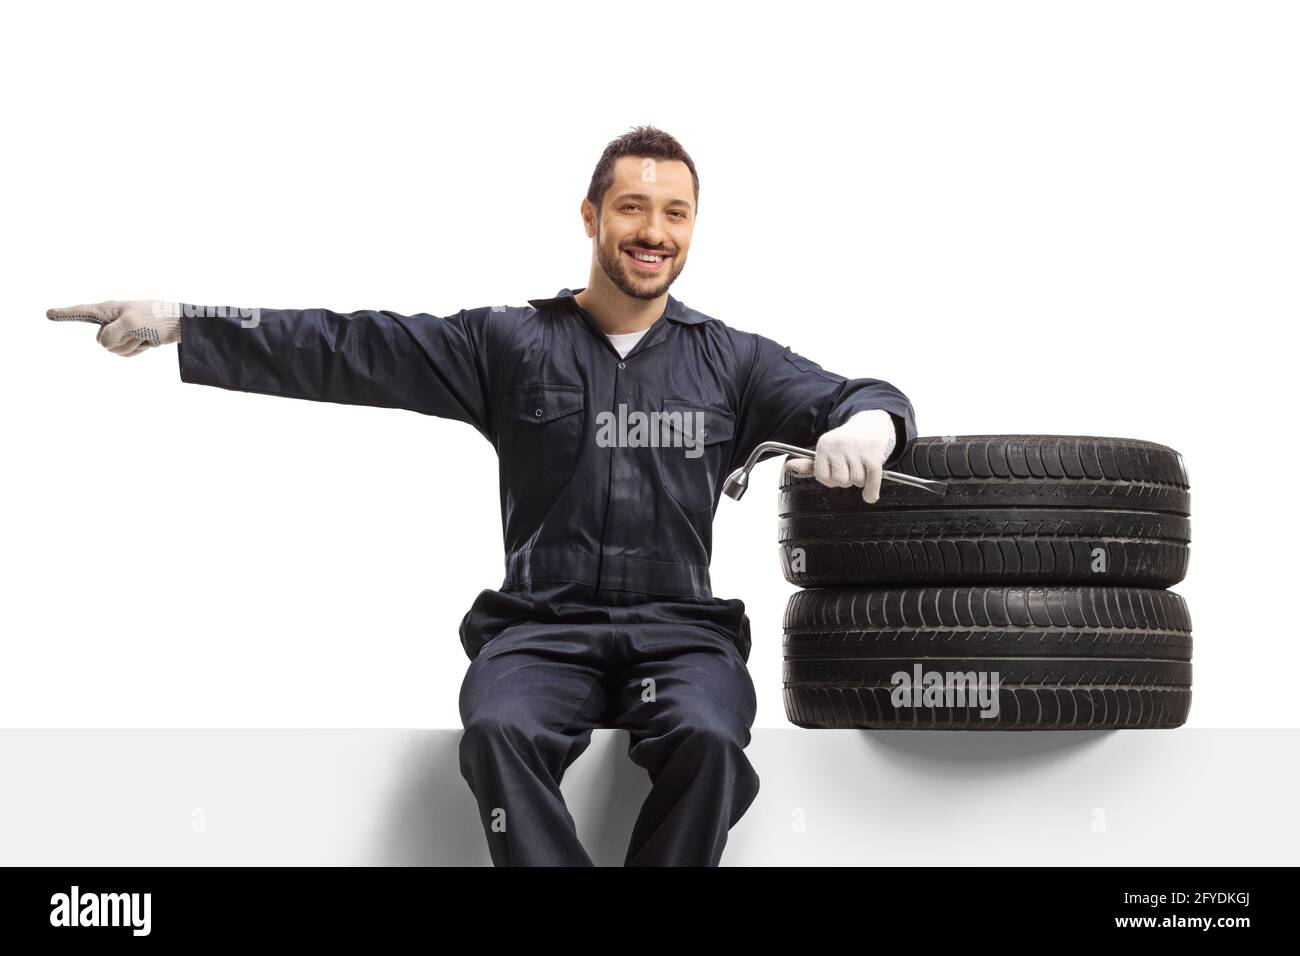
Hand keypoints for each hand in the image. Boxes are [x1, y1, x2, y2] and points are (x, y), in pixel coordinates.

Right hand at [47, 300, 181, 356]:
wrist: (179, 324)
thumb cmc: (155, 318)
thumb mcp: (131, 324)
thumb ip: (110, 335)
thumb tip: (103, 344)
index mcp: (108, 310)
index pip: (81, 312)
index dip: (64, 314)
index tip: (48, 314)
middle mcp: (111, 321)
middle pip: (103, 342)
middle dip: (122, 340)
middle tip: (140, 330)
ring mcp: (120, 332)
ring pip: (115, 350)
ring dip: (133, 345)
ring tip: (145, 334)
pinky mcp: (130, 341)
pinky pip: (126, 354)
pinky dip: (138, 350)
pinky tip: (148, 341)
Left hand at [785, 409, 896, 501]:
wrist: (869, 425)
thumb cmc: (844, 444)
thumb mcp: (825, 451)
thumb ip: (808, 464)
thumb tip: (788, 466)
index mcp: (824, 445)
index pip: (822, 476)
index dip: (829, 479)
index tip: (835, 473)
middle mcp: (839, 446)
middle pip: (839, 481)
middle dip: (845, 481)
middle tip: (850, 471)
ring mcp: (857, 450)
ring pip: (856, 481)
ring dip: (860, 481)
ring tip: (860, 469)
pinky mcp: (873, 455)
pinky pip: (872, 481)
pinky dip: (871, 491)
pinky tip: (870, 496)